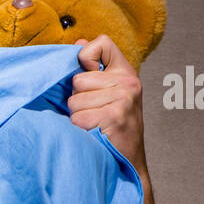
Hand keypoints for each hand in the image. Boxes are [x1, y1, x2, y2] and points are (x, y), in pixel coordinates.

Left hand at [67, 35, 146, 177]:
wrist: (128, 160)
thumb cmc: (111, 126)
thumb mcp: (107, 92)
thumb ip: (93, 68)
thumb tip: (77, 42)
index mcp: (125, 72)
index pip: (101, 43)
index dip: (85, 56)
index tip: (87, 74)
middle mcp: (128, 82)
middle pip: (77, 80)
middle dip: (76, 99)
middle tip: (92, 112)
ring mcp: (124, 99)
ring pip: (74, 101)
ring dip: (77, 116)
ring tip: (93, 124)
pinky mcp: (115, 116)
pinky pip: (78, 117)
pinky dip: (79, 129)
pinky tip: (94, 132)